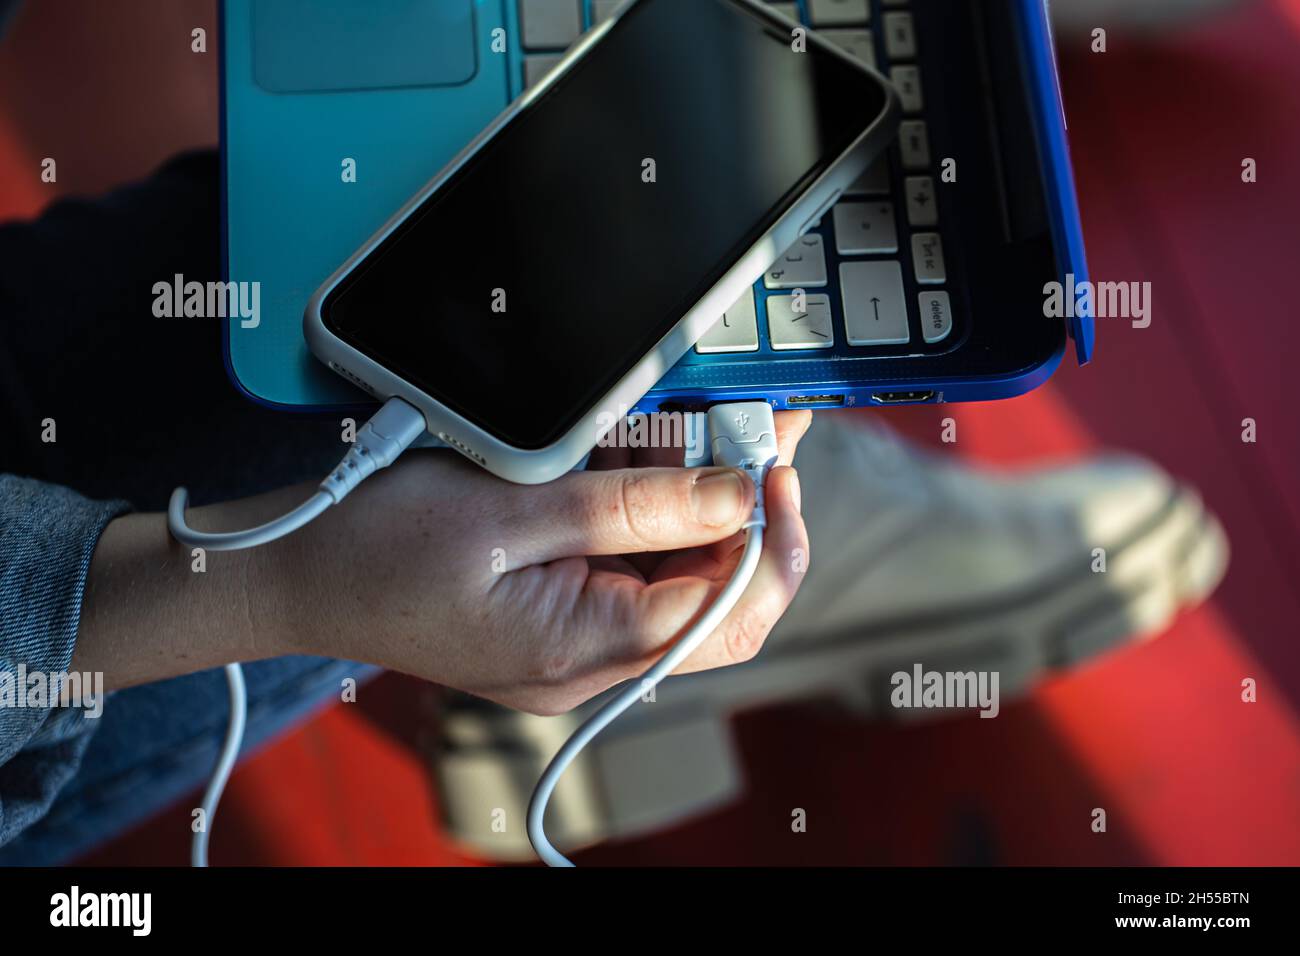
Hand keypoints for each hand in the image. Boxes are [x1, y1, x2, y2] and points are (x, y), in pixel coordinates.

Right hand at [270, 411, 812, 713]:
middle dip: (743, 509)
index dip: (763, 533)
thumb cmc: (379, 549)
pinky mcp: (560, 606)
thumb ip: (630, 509)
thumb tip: (732, 495)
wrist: (298, 573)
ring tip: (688, 422)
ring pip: (674, 568)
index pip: (725, 607)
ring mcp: (578, 636)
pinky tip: (633, 447)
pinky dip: (639, 501)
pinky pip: (626, 558)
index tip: (767, 458)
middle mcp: (595, 658)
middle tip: (752, 429)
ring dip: (689, 496)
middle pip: (713, 593)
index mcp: (587, 650)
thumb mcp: (511, 511)